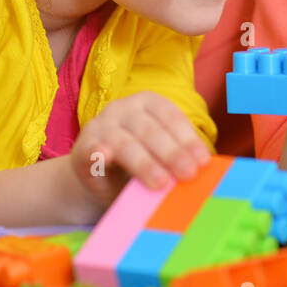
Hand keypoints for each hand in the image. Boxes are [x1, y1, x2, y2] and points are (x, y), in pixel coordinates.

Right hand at [66, 90, 211, 209]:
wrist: (97, 173)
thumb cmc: (138, 159)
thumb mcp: (160, 154)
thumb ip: (177, 157)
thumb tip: (203, 171)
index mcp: (149, 103)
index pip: (171, 117)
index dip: (188, 139)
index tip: (203, 161)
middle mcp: (124, 108)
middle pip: (151, 130)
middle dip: (172, 153)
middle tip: (188, 174)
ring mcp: (102, 125)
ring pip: (126, 143)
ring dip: (145, 164)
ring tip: (161, 183)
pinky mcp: (84, 147)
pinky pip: (92, 151)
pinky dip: (99, 154)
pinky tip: (105, 158)